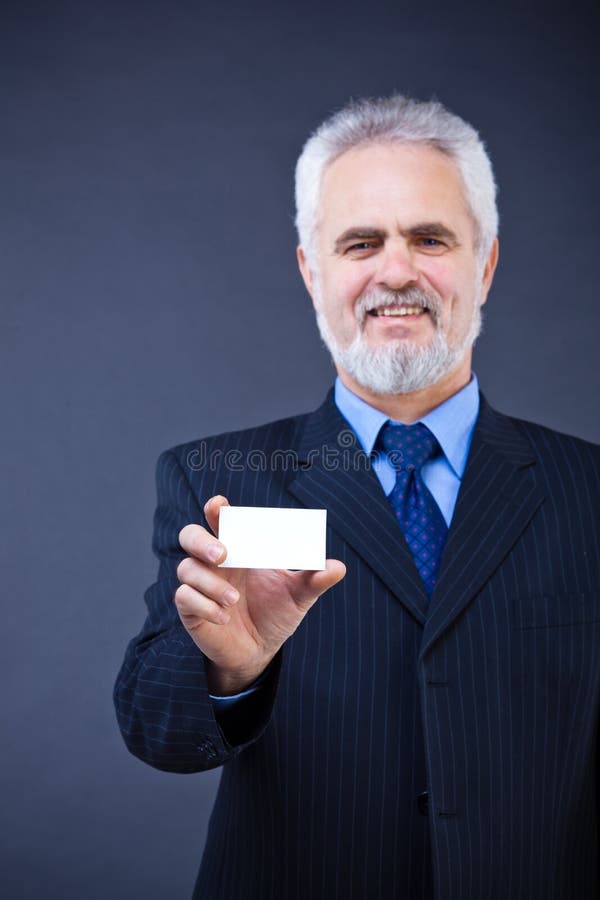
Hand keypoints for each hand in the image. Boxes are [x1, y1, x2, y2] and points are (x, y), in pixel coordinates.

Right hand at [175, 496, 345, 694]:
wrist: (260, 651)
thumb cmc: (276, 613)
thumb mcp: (299, 596)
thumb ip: (315, 579)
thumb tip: (338, 567)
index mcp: (239, 549)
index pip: (221, 521)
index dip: (216, 510)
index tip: (219, 505)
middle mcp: (215, 563)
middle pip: (190, 536)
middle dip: (201, 541)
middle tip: (223, 554)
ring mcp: (200, 585)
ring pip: (186, 568)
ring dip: (210, 582)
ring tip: (234, 600)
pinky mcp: (191, 610)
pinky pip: (184, 597)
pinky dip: (204, 605)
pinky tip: (224, 617)